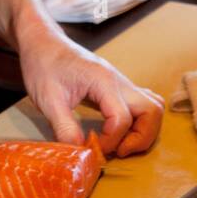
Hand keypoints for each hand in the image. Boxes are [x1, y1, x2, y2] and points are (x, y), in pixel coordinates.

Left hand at [18, 25, 164, 157]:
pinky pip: (143, 104)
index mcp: (103, 81)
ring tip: (121, 144)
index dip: (111, 141)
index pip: (122, 118)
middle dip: (141, 138)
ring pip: (152, 107)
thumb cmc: (44, 66)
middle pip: (152, 111)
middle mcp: (119, 81)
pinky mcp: (117, 88)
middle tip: (118, 151)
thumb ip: (64, 128)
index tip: (93, 149)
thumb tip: (81, 154)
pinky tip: (118, 131)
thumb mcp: (47, 100)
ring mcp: (121, 84)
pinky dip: (139, 122)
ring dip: (144, 130)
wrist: (43, 43)